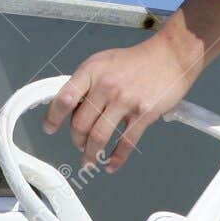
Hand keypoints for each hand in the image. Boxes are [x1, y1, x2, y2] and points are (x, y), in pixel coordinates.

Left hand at [42, 33, 199, 172]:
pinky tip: (111, 164)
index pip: (64, 98)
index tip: (50, 129)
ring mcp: (125, 100)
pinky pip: (125, 142)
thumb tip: (72, 109)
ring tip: (90, 160)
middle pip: (80, 123)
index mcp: (92, 70)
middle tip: (79, 145)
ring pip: (99, 137)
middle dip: (76, 140)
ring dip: (91, 154)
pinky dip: (116, 158)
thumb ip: (87, 82)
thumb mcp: (104, 62)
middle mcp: (106, 85)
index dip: (53, 117)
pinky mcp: (144, 113)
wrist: (170, 55)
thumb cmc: (136, 60)